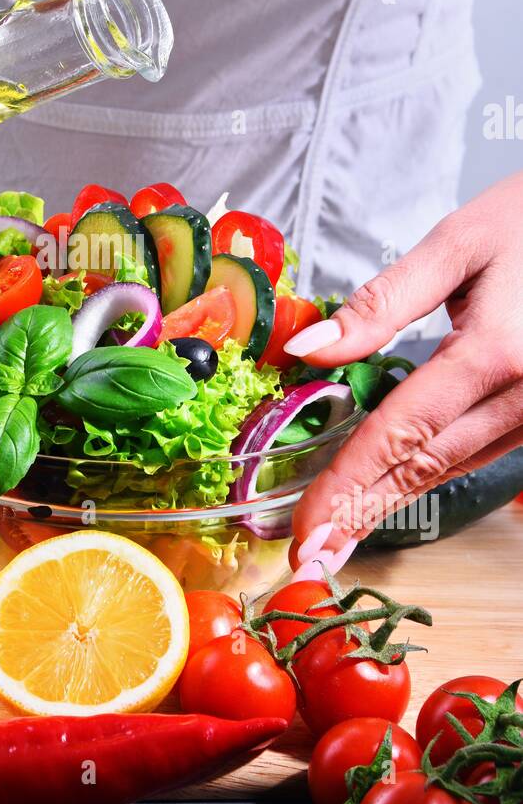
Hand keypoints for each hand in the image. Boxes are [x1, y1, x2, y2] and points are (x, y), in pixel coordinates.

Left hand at [289, 172, 522, 555]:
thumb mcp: (457, 244)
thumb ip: (380, 303)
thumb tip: (306, 349)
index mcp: (496, 353)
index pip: (400, 434)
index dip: (348, 487)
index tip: (307, 532)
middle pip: (425, 466)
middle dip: (361, 513)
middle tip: (312, 559)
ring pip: (455, 466)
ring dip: (392, 501)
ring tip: (340, 532)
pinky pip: (482, 450)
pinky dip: (432, 471)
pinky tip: (390, 488)